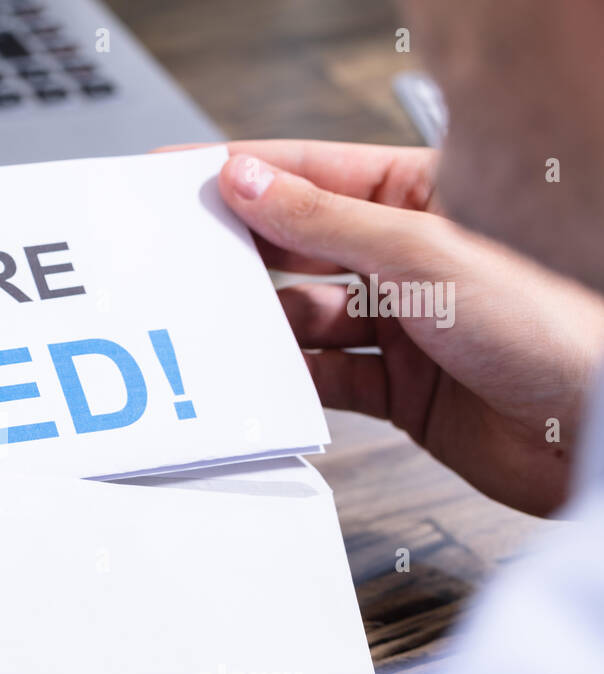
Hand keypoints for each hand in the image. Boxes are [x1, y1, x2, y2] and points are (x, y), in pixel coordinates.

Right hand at [162, 140, 603, 515]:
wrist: (592, 427)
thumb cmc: (548, 324)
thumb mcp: (420, 253)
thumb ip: (324, 219)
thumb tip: (249, 180)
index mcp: (422, 199)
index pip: (314, 173)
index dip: (246, 170)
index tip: (186, 173)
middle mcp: (407, 259)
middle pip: (301, 244)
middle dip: (245, 250)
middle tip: (185, 253)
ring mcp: (401, 324)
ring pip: (306, 316)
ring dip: (267, 323)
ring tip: (222, 323)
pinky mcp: (398, 386)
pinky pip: (326, 376)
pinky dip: (293, 379)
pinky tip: (266, 376)